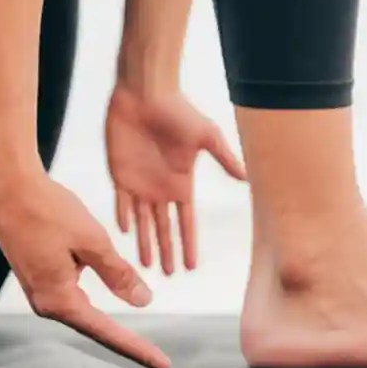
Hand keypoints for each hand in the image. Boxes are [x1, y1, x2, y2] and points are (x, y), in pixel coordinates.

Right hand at [0, 168, 170, 367]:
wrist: (7, 188)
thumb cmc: (47, 210)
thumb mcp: (93, 242)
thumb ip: (119, 274)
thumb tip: (143, 302)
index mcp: (59, 299)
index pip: (107, 332)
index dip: (138, 348)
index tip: (163, 365)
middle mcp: (45, 302)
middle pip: (96, 329)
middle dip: (128, 343)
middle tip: (159, 361)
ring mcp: (39, 290)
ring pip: (84, 311)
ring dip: (110, 325)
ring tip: (138, 342)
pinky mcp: (38, 276)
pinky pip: (73, 296)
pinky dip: (95, 302)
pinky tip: (110, 302)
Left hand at [106, 86, 245, 273]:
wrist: (145, 91)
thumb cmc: (177, 110)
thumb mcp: (206, 136)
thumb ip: (224, 159)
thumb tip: (248, 177)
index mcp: (182, 182)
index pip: (186, 222)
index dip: (188, 244)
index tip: (191, 267)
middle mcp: (161, 187)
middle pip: (163, 228)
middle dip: (167, 251)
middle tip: (168, 276)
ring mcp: (139, 181)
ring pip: (141, 222)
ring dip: (143, 243)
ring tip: (144, 266)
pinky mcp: (119, 172)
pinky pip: (119, 202)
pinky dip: (121, 218)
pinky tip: (123, 233)